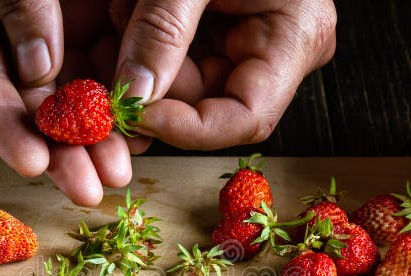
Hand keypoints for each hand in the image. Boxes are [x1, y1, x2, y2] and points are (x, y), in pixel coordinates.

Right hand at [0, 0, 139, 205]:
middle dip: (59, 151)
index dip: (3, 127)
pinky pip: (108, 70)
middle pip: (30, 102)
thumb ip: (23, 1)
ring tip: (117, 172)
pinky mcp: (95, 25)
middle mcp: (12, 30)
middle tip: (86, 189)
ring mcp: (56, 31)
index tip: (31, 163)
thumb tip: (37, 66)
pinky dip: (120, 106)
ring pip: (73, 94)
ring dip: (95, 137)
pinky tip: (139, 133)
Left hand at [111, 0, 336, 148]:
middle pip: (208, 104)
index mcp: (295, 37)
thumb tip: (134, 94)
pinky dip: (144, 44)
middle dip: (154, 86)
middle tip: (115, 44)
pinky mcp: (219, 35)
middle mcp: (277, 51)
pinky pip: (176, 61)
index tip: (136, 114)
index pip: (246, 117)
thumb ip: (163, 29)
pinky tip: (130, 10)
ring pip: (184, 87)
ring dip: (143, 61)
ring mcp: (248, 44)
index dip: (189, 128)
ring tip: (125, 8)